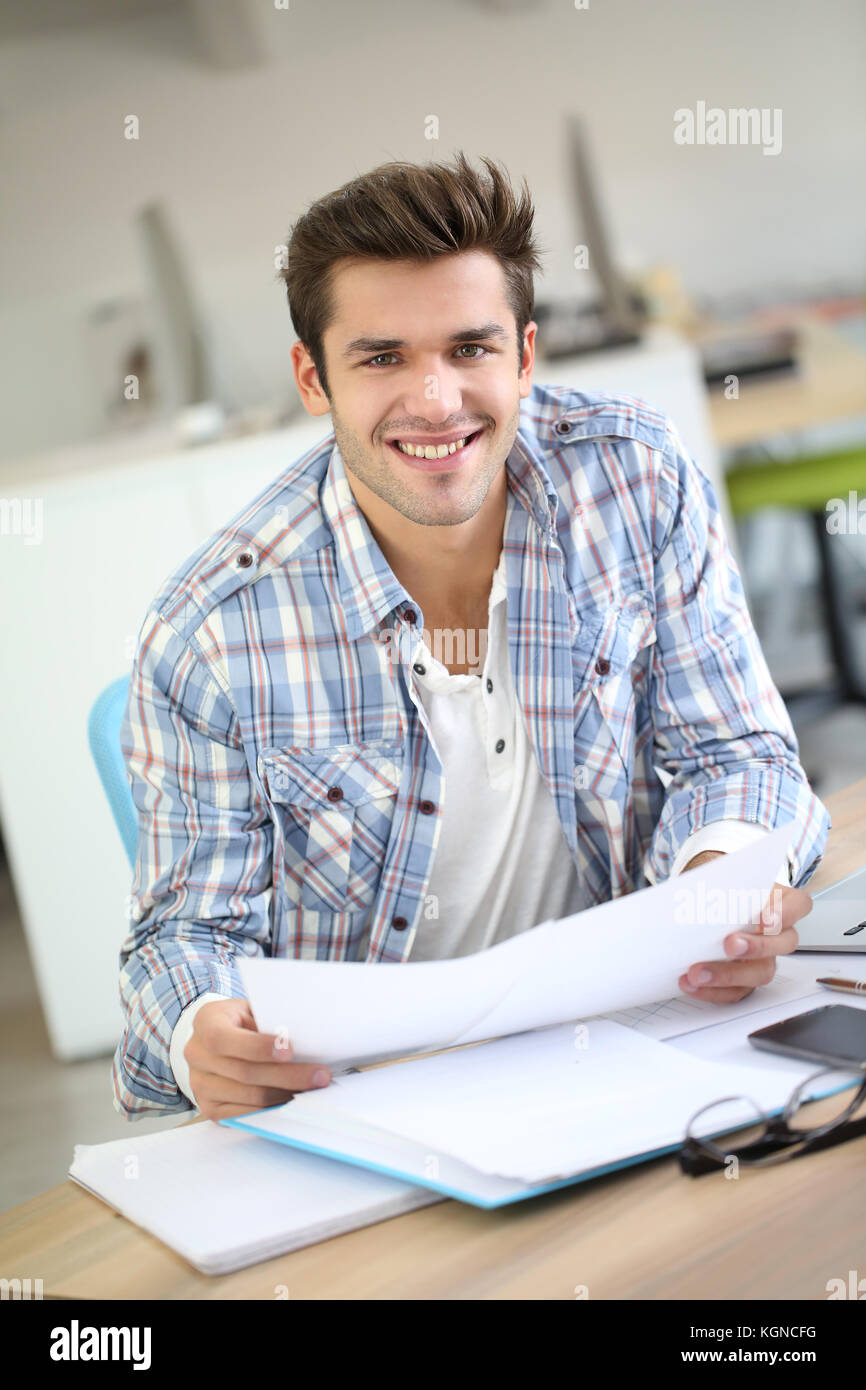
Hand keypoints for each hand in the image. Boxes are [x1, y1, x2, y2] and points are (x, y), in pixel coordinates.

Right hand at [184, 997, 330, 1120]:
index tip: (290, 1049)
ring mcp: (200, 1085)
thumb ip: (270, 1019)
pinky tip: (293, 1102)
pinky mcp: (211, 1109)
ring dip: (285, 1095)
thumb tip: (309, 1034)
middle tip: (320, 1075)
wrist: (218, 1040)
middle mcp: (197, 1054)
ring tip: (313, 1089)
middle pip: (244, 1072)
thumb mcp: (251, 1009)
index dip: (257, 1047)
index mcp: (205, 1022)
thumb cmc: (243, 1021)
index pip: (224, 1038)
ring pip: (248, 1096)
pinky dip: (272, 1110)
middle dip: (287, 1075)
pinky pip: (244, 1115)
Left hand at [676, 850, 813, 1004]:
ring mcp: (764, 958)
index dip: (786, 912)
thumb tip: (703, 893)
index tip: (764, 917)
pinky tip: (691, 984)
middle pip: (784, 944)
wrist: (705, 907)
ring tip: (698, 972)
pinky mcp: (746, 979)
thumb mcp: (722, 880)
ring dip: (728, 975)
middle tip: (730, 944)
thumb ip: (723, 884)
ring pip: (761, 972)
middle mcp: (778, 933)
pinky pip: (737, 991)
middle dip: (757, 946)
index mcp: (779, 902)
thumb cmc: (721, 891)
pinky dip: (712, 990)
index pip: (799, 905)